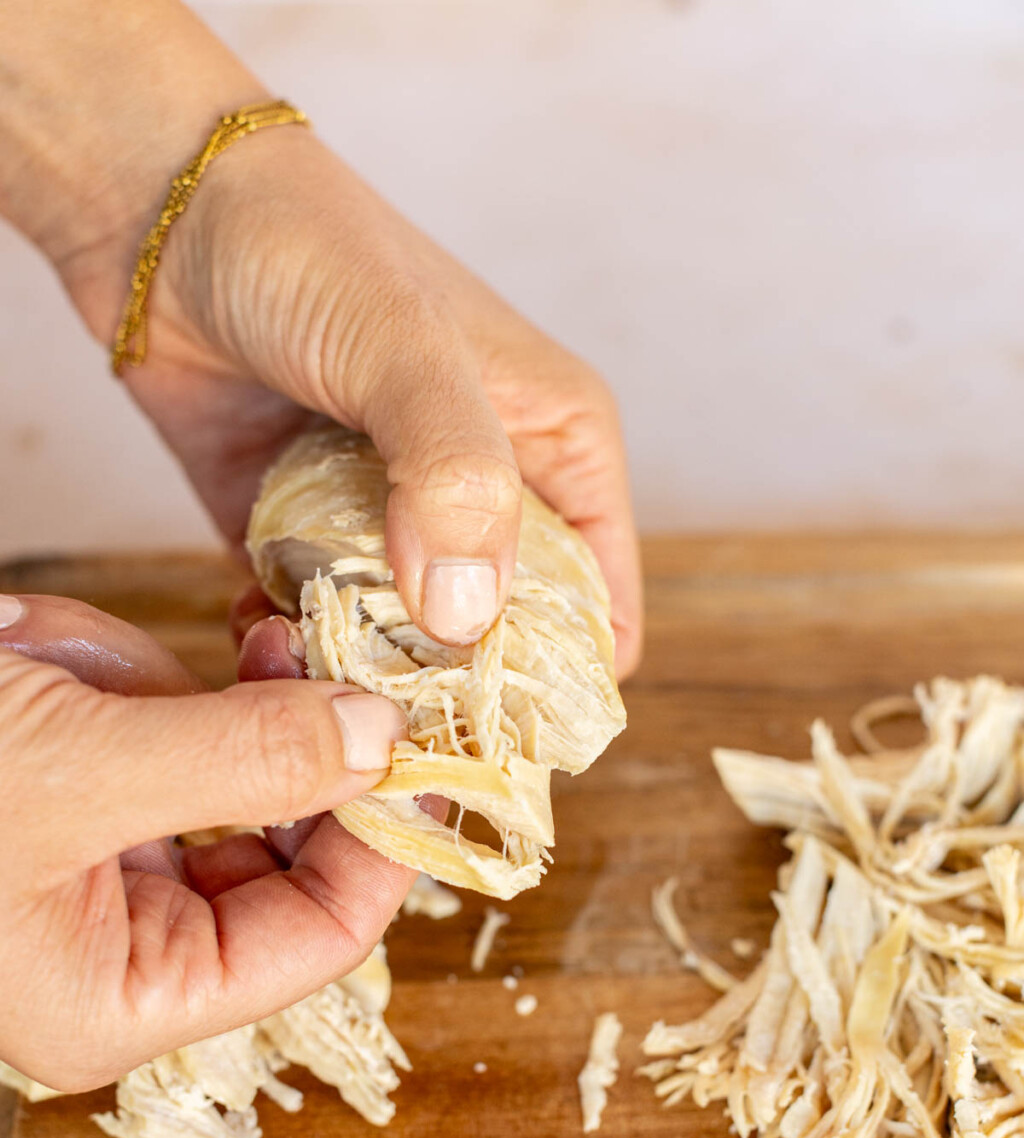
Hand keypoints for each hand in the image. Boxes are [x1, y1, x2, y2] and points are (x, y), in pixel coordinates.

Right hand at [0, 593, 410, 1093]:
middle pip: (292, 858)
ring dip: (244, 708)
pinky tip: (179, 643)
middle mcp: (122, 943)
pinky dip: (186, 684)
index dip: (387, 842)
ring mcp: (103, 858)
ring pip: (242, 783)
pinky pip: (177, 733)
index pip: (318, 936)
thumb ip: (241, 759)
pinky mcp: (84, 783)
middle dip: (317, 758)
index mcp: (122, 996)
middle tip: (354, 663)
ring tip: (238, 643)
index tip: (436, 746)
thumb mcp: (73, 767)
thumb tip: (381, 742)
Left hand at [55, 91, 642, 671]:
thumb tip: (467, 620)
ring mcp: (398, 529)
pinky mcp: (310, 546)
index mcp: (559, 453)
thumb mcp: (407, 349)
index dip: (559, 684)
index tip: (494, 737)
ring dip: (362, 681)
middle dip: (451, 696)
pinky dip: (294, 651)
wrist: (164, 219)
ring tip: (310, 671)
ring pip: (405, 654)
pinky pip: (321, 632)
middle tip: (387, 720)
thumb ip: (455, 478)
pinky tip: (259, 633)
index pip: (599, 609)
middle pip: (501, 648)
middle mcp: (489, 502)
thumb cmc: (312, 252)